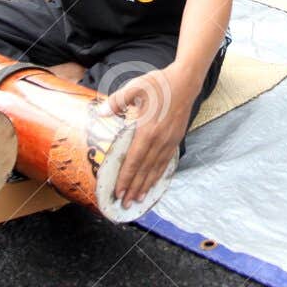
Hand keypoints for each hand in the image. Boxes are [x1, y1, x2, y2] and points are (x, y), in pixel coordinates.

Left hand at [105, 68, 193, 207]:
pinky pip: (166, 162)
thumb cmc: (159, 84)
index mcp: (147, 130)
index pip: (134, 161)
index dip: (126, 178)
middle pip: (144, 170)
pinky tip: (154, 181)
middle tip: (125, 204)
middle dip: (134, 188)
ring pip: (156, 169)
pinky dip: (159, 174)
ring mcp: (170, 141)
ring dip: (147, 185)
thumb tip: (101, 112)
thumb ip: (118, 101)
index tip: (119, 192)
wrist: (186, 81)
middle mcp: (159, 140)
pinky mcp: (176, 139)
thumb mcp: (136, 87)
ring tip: (139, 199)